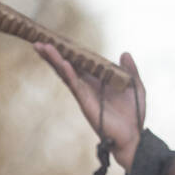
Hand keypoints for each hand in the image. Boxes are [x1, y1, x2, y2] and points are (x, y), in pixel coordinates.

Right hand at [34, 43, 145, 169]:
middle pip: (66, 66)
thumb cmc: (133, 113)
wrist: (134, 135)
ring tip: (42, 46)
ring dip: (54, 60)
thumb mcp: (136, 86)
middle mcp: (87, 85)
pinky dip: (69, 73)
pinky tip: (63, 63)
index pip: (80, 62)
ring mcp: (85, 93)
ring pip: (66, 73)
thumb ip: (130, 70)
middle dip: (53, 54)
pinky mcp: (86, 102)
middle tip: (39, 40)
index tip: (57, 38)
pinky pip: (75, 85)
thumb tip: (124, 53)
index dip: (69, 51)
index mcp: (98, 80)